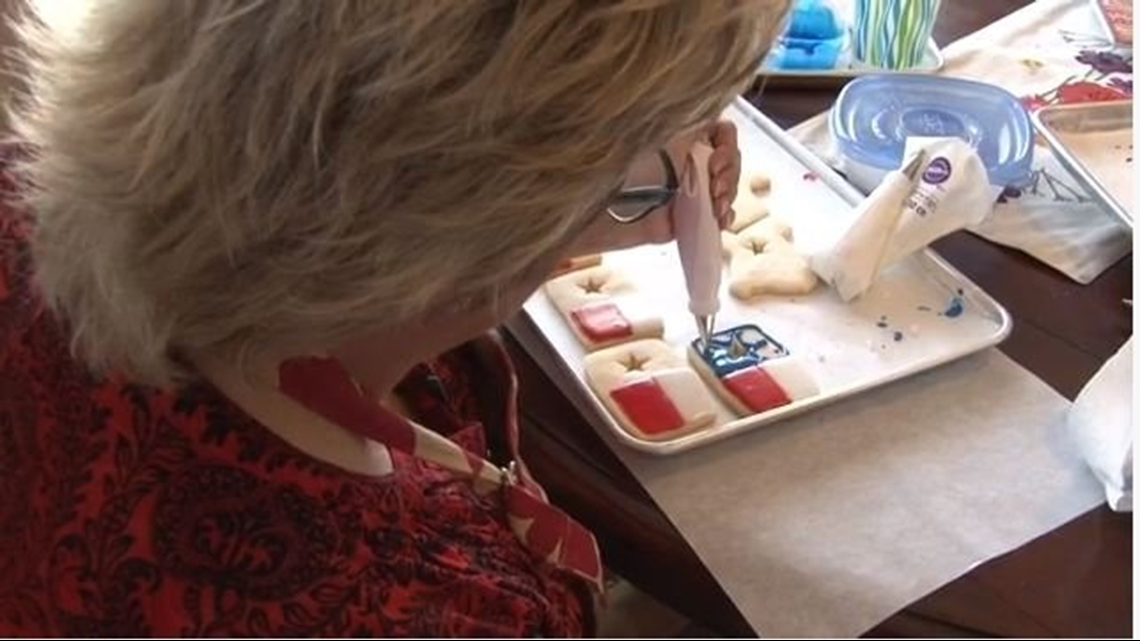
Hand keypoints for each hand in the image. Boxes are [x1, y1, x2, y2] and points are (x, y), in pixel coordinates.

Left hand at [562, 120, 740, 257]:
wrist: (600, 216)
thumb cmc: (614, 171)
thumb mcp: (647, 136)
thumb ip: (681, 124)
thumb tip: (710, 113)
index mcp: (680, 136)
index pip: (720, 130)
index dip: (728, 143)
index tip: (717, 161)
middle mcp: (686, 159)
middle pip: (728, 159)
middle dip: (730, 174)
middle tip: (716, 189)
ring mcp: (688, 189)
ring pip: (726, 186)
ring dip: (729, 196)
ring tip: (715, 208)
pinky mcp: (686, 217)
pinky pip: (716, 215)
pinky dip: (725, 216)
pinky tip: (720, 219)